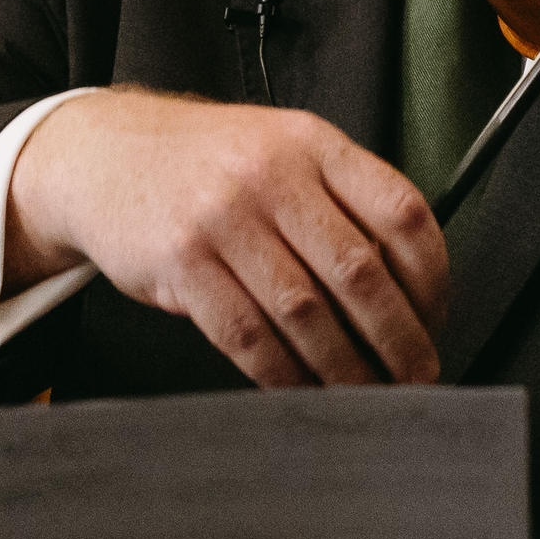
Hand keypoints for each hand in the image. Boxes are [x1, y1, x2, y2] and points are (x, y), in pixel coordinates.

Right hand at [8, 88, 447, 386]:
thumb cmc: (207, 165)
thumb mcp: (282, 151)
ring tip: (367, 394)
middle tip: (418, 376)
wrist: (102, 155)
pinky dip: (284, 375)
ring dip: (345, 368)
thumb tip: (411, 287)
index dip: (432, 278)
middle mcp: (272, 175)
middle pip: (360, 272)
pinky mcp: (180, 262)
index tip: (437, 320)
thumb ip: (342, 199)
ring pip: (306, 313)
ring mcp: (223, 218)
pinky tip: (304, 390)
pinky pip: (247, 335)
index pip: (401, 213)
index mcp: (314, 144)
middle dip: (399, 338)